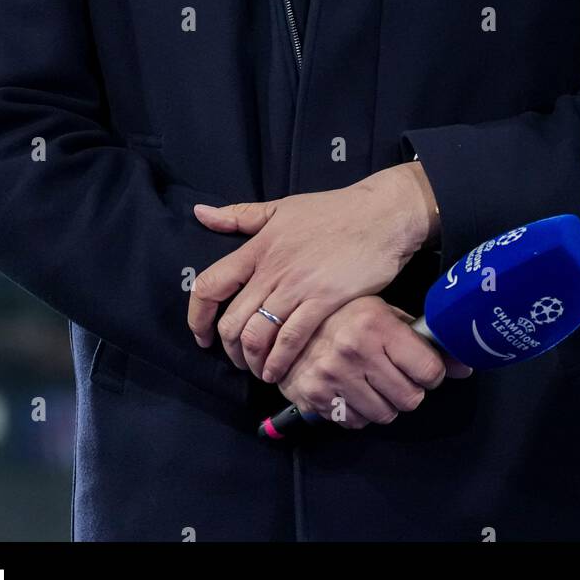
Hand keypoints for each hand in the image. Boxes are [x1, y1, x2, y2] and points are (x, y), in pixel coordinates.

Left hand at [187, 163, 436, 383]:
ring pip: (257, 335)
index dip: (198, 316)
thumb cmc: (333, 211)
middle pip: (232, 320)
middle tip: (237, 359)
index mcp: (258, 246)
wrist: (382, 214)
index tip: (202, 334)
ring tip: (259, 369)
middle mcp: (272, 269)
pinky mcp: (324, 301)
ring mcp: (297, 286)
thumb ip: (240, 215)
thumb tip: (200, 214)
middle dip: (228, 348)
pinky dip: (280, 362)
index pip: (210, 284)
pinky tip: (280, 372)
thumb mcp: (281, 207)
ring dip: (253, 360)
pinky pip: (291, 340)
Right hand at [277, 295, 471, 429]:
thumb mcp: (384, 313)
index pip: (429, 370)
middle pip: (411, 399)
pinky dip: (358, 412)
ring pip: (385, 415)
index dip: (431, 372)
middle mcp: (355, 351)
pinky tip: (351, 390)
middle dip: (409, 390)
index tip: (423, 368)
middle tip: (397, 376)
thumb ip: (423, 339)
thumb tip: (465, 366)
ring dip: (385, 404)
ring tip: (373, 383)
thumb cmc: (343, 314)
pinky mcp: (316, 397)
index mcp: (376, 324)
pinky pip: (356, 422)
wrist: (286, 322)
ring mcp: (333, 376)